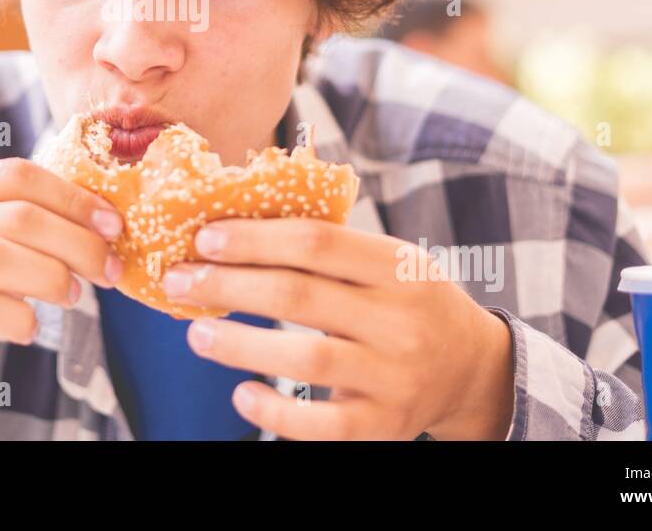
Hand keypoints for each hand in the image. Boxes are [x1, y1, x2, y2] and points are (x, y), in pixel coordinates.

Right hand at [0, 158, 125, 439]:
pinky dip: (18, 316)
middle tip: (111, 269)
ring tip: (74, 295)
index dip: (73, 197)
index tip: (114, 225)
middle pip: (16, 216)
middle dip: (77, 241)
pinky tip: (31, 328)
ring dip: (52, 276)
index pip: (17, 175)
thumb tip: (106, 220)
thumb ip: (29, 223)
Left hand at [161, 219, 514, 439]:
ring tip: (195, 334)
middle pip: (301, 295)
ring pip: (307, 357)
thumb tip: (232, 226)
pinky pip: (323, 424)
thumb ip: (329, 246)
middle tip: (179, 281)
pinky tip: (242, 393)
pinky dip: (277, 411)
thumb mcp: (388, 261)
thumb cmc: (408, 302)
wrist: (472, 369)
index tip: (204, 238)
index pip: (318, 242)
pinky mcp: (383, 425)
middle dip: (229, 285)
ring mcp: (395, 375)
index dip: (255, 238)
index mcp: (399, 266)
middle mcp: (401, 320)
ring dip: (240, 345)